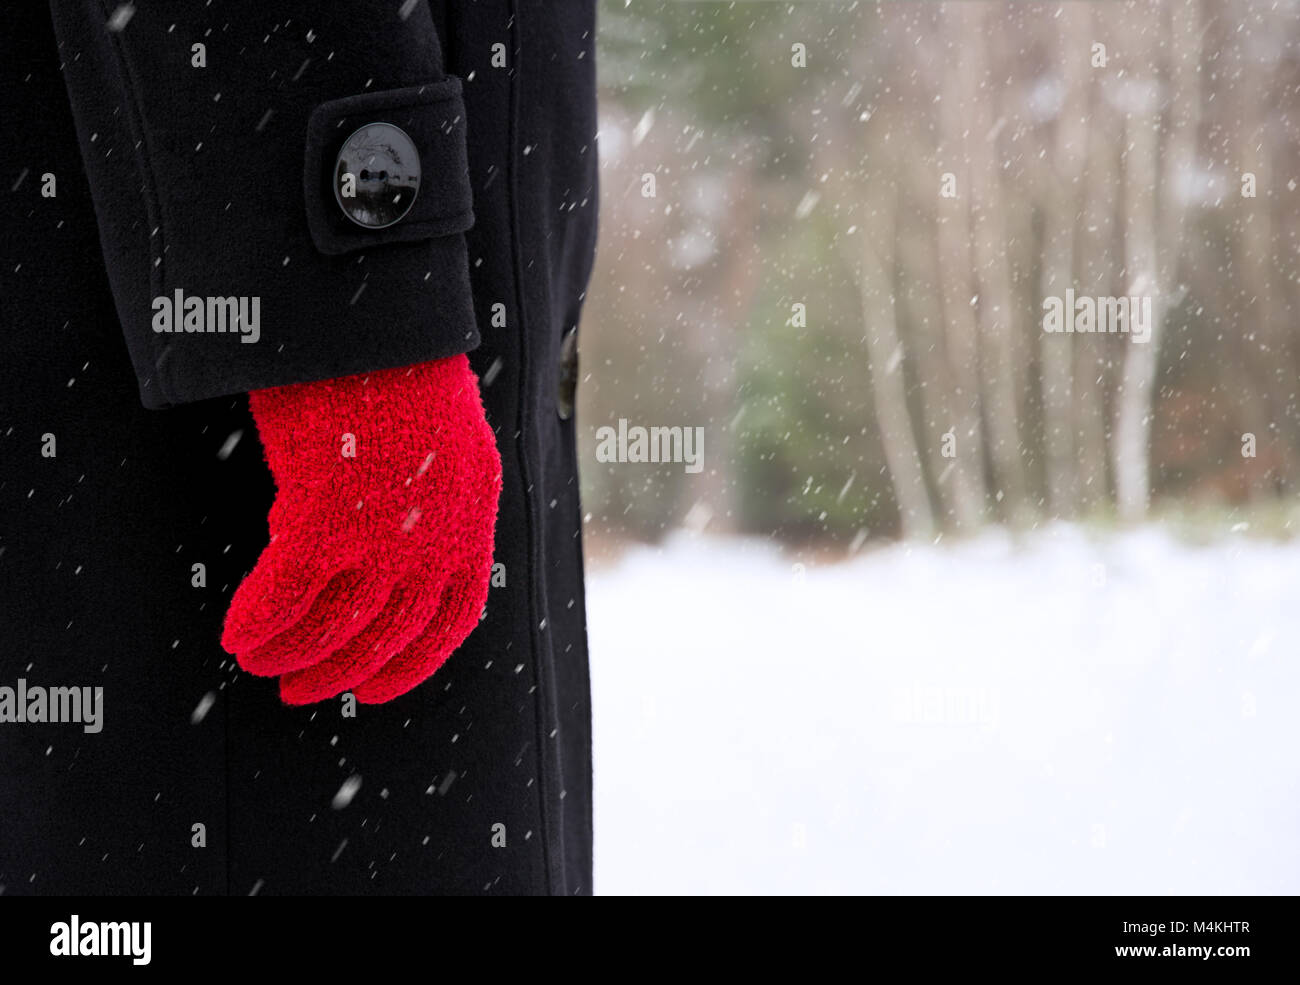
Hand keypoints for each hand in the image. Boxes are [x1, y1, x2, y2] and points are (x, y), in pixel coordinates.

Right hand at [221, 355, 500, 703]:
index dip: (411, 663)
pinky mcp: (328, 513)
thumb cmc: (390, 366)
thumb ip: (406, 506)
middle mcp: (437, 532)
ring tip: (261, 664)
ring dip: (292, 653)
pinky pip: (287, 592)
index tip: (372, 688)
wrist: (368, 312)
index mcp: (471, 514)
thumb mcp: (426, 442)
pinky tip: (237, 635)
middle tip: (298, 692)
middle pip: (390, 631)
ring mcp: (385, 527)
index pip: (452, 616)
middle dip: (341, 671)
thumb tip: (344, 559)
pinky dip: (260, 621)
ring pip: (336, 622)